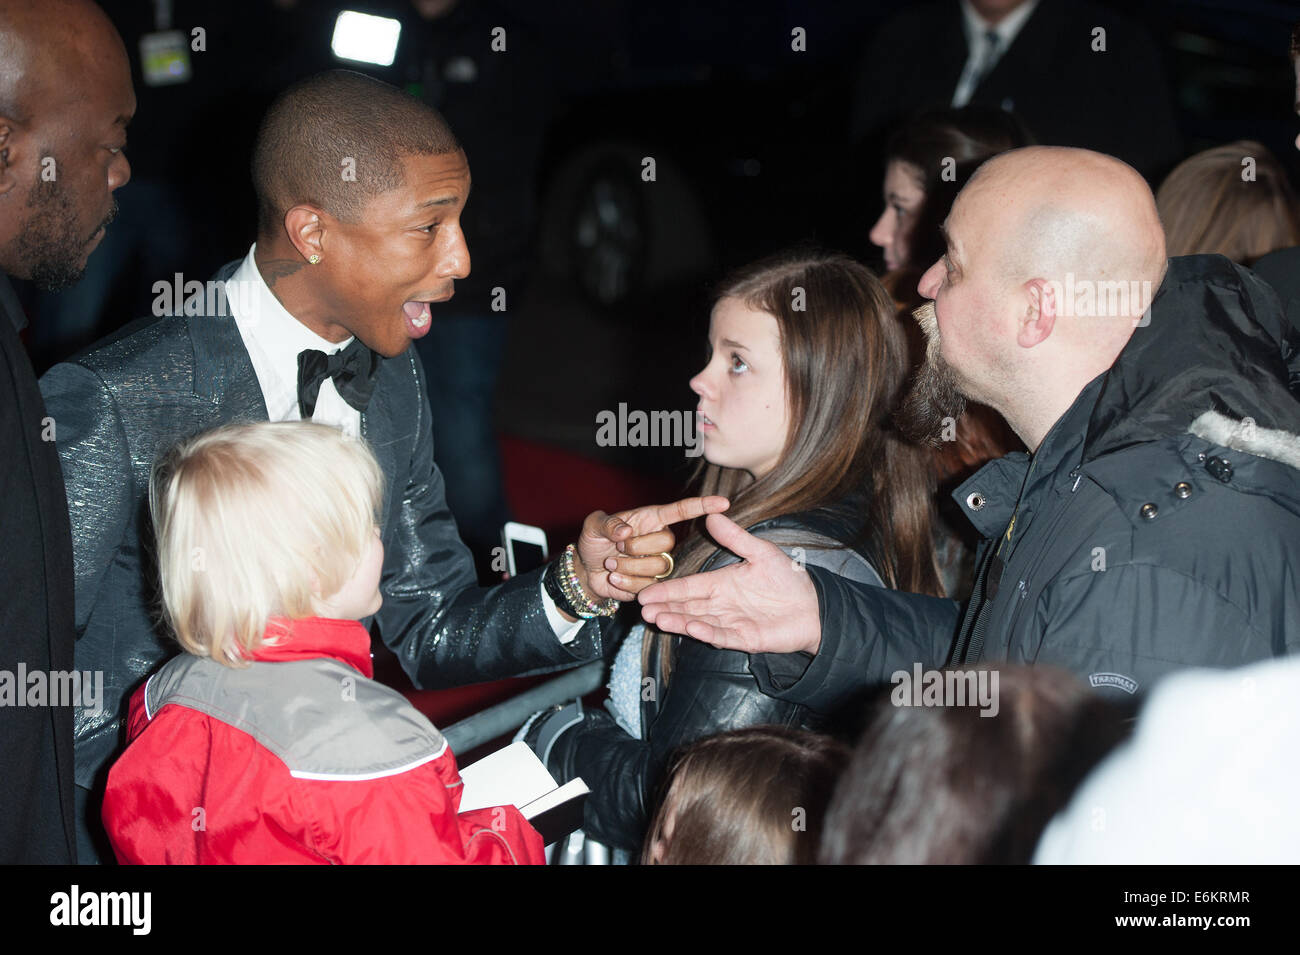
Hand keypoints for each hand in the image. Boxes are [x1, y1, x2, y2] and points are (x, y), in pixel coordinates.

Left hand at [572, 495, 729, 603]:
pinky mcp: (655, 586)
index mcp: (651, 519)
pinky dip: (625, 582)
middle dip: (637, 547)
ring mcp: (659, 564)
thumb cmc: (594, 542)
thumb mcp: (593, 526)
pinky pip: (648, 586)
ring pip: (658, 566)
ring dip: (628, 566)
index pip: (681, 511)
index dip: (701, 506)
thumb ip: (607, 523)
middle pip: (667, 543)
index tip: (722, 503)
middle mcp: (660, 541)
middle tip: (617, 548)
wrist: (588, 571)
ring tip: (611, 564)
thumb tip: (625, 530)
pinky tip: (615, 577)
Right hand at [637, 513, 821, 655]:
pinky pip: (721, 635)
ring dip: (678, 621)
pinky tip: (691, 628)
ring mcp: (731, 623)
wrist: (814, 606)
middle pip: (687, 606)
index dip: (668, 589)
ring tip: (657, 619)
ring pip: (698, 622)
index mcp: (721, 584)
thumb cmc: (788, 579)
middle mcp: (721, 605)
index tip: (645, 591)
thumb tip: (712, 515)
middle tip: (642, 608)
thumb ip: (735, 538)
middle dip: (664, 607)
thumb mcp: (761, 553)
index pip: (688, 587)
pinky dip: (707, 632)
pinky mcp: (744, 638)